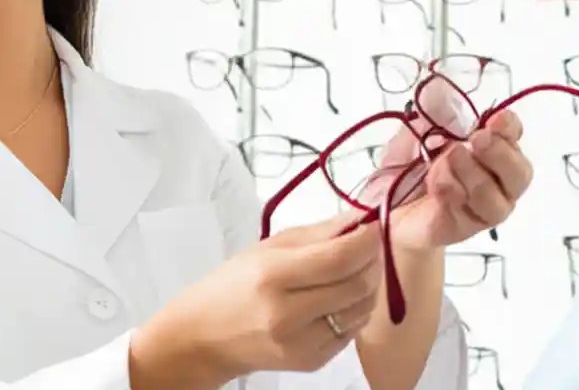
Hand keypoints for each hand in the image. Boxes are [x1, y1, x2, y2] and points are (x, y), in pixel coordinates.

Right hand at [129, 214, 382, 387]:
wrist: (204, 337)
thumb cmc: (232, 285)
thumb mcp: (267, 248)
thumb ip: (319, 233)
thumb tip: (362, 216)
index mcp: (272, 277)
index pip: (339, 258)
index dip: (366, 239)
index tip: (374, 224)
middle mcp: (288, 314)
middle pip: (357, 285)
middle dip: (372, 260)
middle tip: (369, 246)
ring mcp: (301, 344)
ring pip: (361, 310)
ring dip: (369, 285)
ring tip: (355, 270)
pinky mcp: (311, 362)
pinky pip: (352, 332)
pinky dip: (355, 310)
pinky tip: (340, 297)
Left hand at [370, 81, 532, 250]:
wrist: (380, 208)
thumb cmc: (406, 169)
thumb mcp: (415, 133)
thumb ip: (431, 112)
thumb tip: (439, 86)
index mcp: (488, 150)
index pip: (514, 136)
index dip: (510, 127)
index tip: (496, 119)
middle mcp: (494, 181)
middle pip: (520, 173)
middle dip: (500, 153)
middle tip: (477, 139)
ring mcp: (482, 208)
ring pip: (497, 198)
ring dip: (473, 174)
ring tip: (446, 160)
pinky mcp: (464, 228)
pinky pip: (471, 213)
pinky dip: (454, 192)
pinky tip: (435, 184)